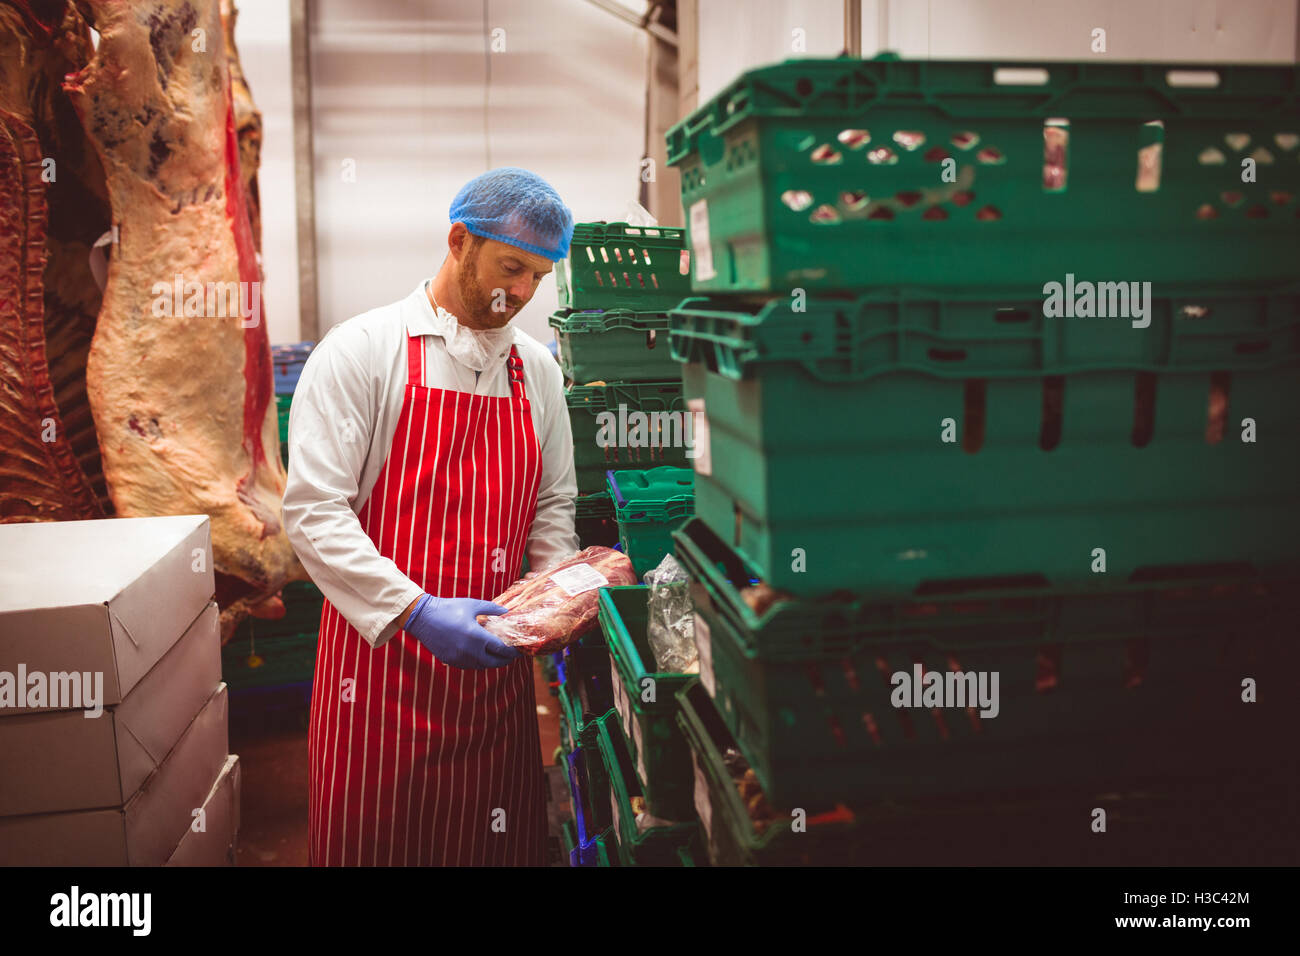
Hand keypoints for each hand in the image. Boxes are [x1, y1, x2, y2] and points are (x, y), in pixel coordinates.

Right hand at [401, 593, 520, 668]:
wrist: (422, 617)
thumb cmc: (448, 608)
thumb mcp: (472, 604)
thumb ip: (492, 609)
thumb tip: (507, 612)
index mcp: (476, 637)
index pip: (500, 649)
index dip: (512, 651)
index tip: (519, 650)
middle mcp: (469, 651)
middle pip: (493, 662)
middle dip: (504, 660)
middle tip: (511, 656)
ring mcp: (459, 658)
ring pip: (481, 666)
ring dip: (491, 662)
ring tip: (497, 656)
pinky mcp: (450, 661)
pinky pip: (469, 665)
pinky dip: (478, 662)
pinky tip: (481, 656)